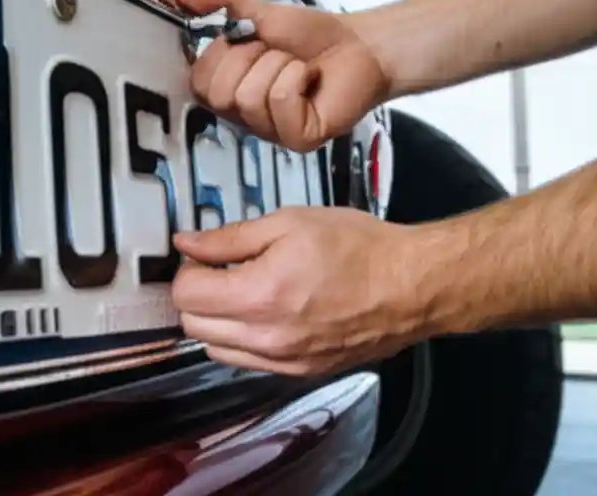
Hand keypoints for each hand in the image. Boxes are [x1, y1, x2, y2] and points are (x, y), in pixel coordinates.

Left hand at [172, 207, 437, 375]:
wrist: (411, 286)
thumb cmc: (357, 248)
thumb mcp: (289, 223)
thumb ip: (229, 237)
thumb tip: (186, 244)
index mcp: (259, 296)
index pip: (185, 295)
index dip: (189, 269)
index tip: (205, 255)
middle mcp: (266, 338)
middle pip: (193, 326)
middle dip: (197, 295)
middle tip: (221, 270)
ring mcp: (282, 362)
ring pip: (215, 349)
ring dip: (216, 321)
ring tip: (243, 292)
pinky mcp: (298, 372)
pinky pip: (247, 362)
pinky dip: (242, 340)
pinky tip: (264, 313)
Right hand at [178, 0, 389, 150]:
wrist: (360, 44)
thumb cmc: (312, 35)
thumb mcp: (260, 13)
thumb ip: (221, 4)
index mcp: (230, 91)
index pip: (198, 81)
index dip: (221, 53)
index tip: (248, 40)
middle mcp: (245, 117)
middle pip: (220, 94)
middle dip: (251, 59)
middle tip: (277, 54)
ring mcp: (271, 132)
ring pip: (250, 97)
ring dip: (279, 66)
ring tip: (299, 67)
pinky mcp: (298, 139)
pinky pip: (280, 101)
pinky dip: (298, 78)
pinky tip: (312, 81)